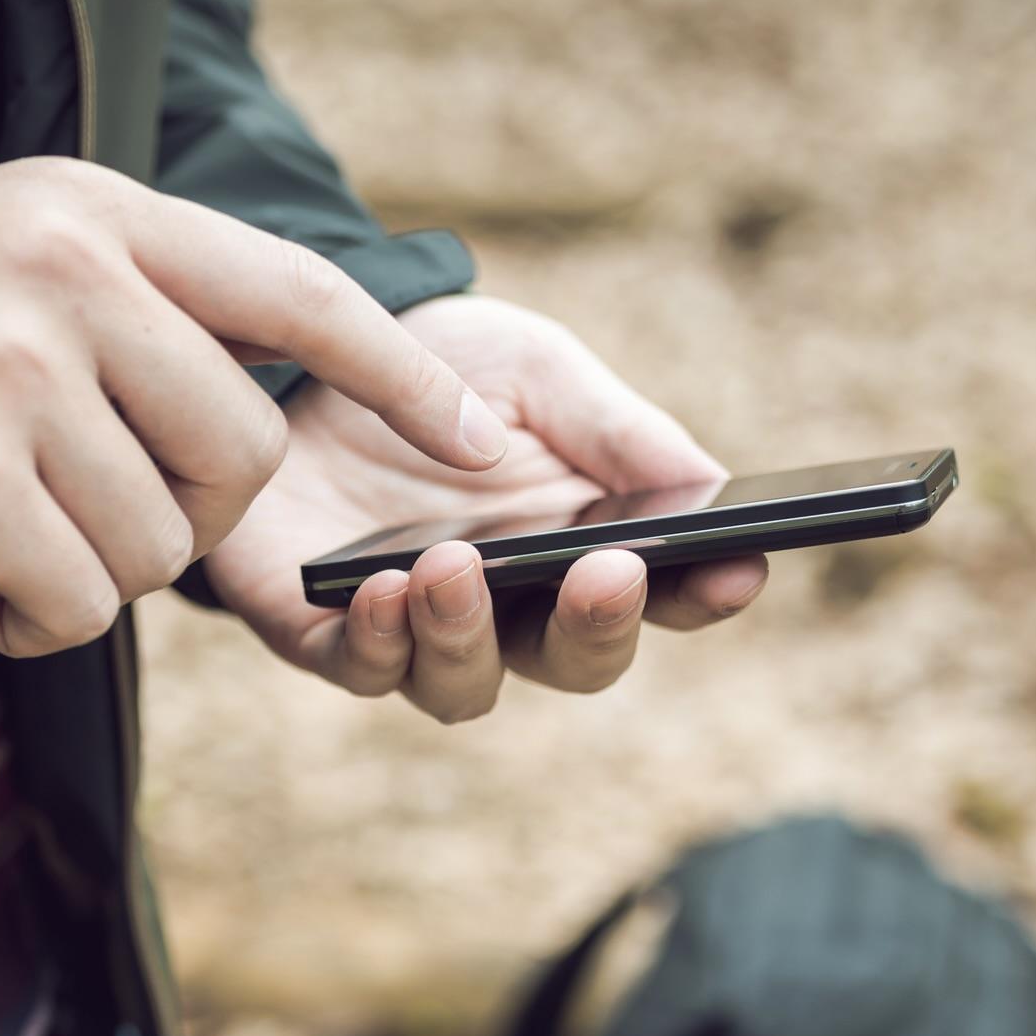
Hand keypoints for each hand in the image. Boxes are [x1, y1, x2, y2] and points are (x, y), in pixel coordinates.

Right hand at [0, 158, 508, 656]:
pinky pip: (80, 606)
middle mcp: (69, 283)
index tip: (473, 432)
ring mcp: (17, 379)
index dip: (394, 368)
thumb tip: (272, 393)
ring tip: (1, 523)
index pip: (291, 289)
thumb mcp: (19, 246)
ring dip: (93, 565)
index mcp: (98, 215)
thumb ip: (140, 296)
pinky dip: (30, 618)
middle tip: (95, 499)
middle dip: (187, 507)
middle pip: (241, 449)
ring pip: (159, 546)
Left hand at [202, 295, 768, 721]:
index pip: (662, 596)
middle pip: (574, 660)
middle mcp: (508, 606)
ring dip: (469, 636)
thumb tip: (711, 484)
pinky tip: (382, 588)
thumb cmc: (435, 365)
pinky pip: (358, 668)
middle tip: (607, 572)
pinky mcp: (322, 629)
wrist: (300, 351)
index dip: (705, 594)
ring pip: (464, 684)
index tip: (735, 569)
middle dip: (598, 627)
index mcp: (580, 544)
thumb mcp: (535, 371)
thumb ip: (615, 430)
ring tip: (455, 564)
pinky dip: (375, 642)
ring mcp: (416, 627)